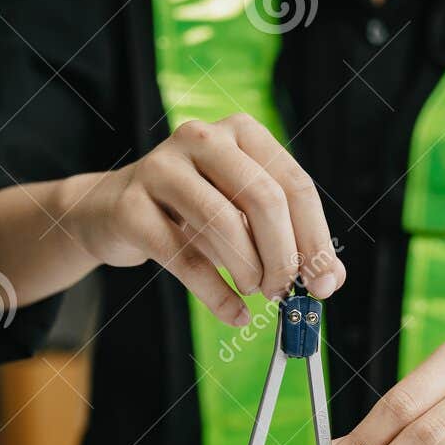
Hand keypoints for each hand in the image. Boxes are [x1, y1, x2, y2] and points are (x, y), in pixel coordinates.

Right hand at [68, 112, 343, 324]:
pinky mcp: (131, 206)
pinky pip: (186, 258)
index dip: (316, 239)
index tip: (325, 283)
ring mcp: (162, 168)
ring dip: (249, 271)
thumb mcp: (246, 216)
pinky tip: (234, 313)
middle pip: (263, 199)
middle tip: (283, 290)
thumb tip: (331, 279)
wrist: (113, 211)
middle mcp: (203, 138)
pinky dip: (216, 294)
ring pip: (223, 223)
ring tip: (254, 291)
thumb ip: (291, 240)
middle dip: (283, 256)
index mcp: (243, 132)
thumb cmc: (193, 212)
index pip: (295, 185)